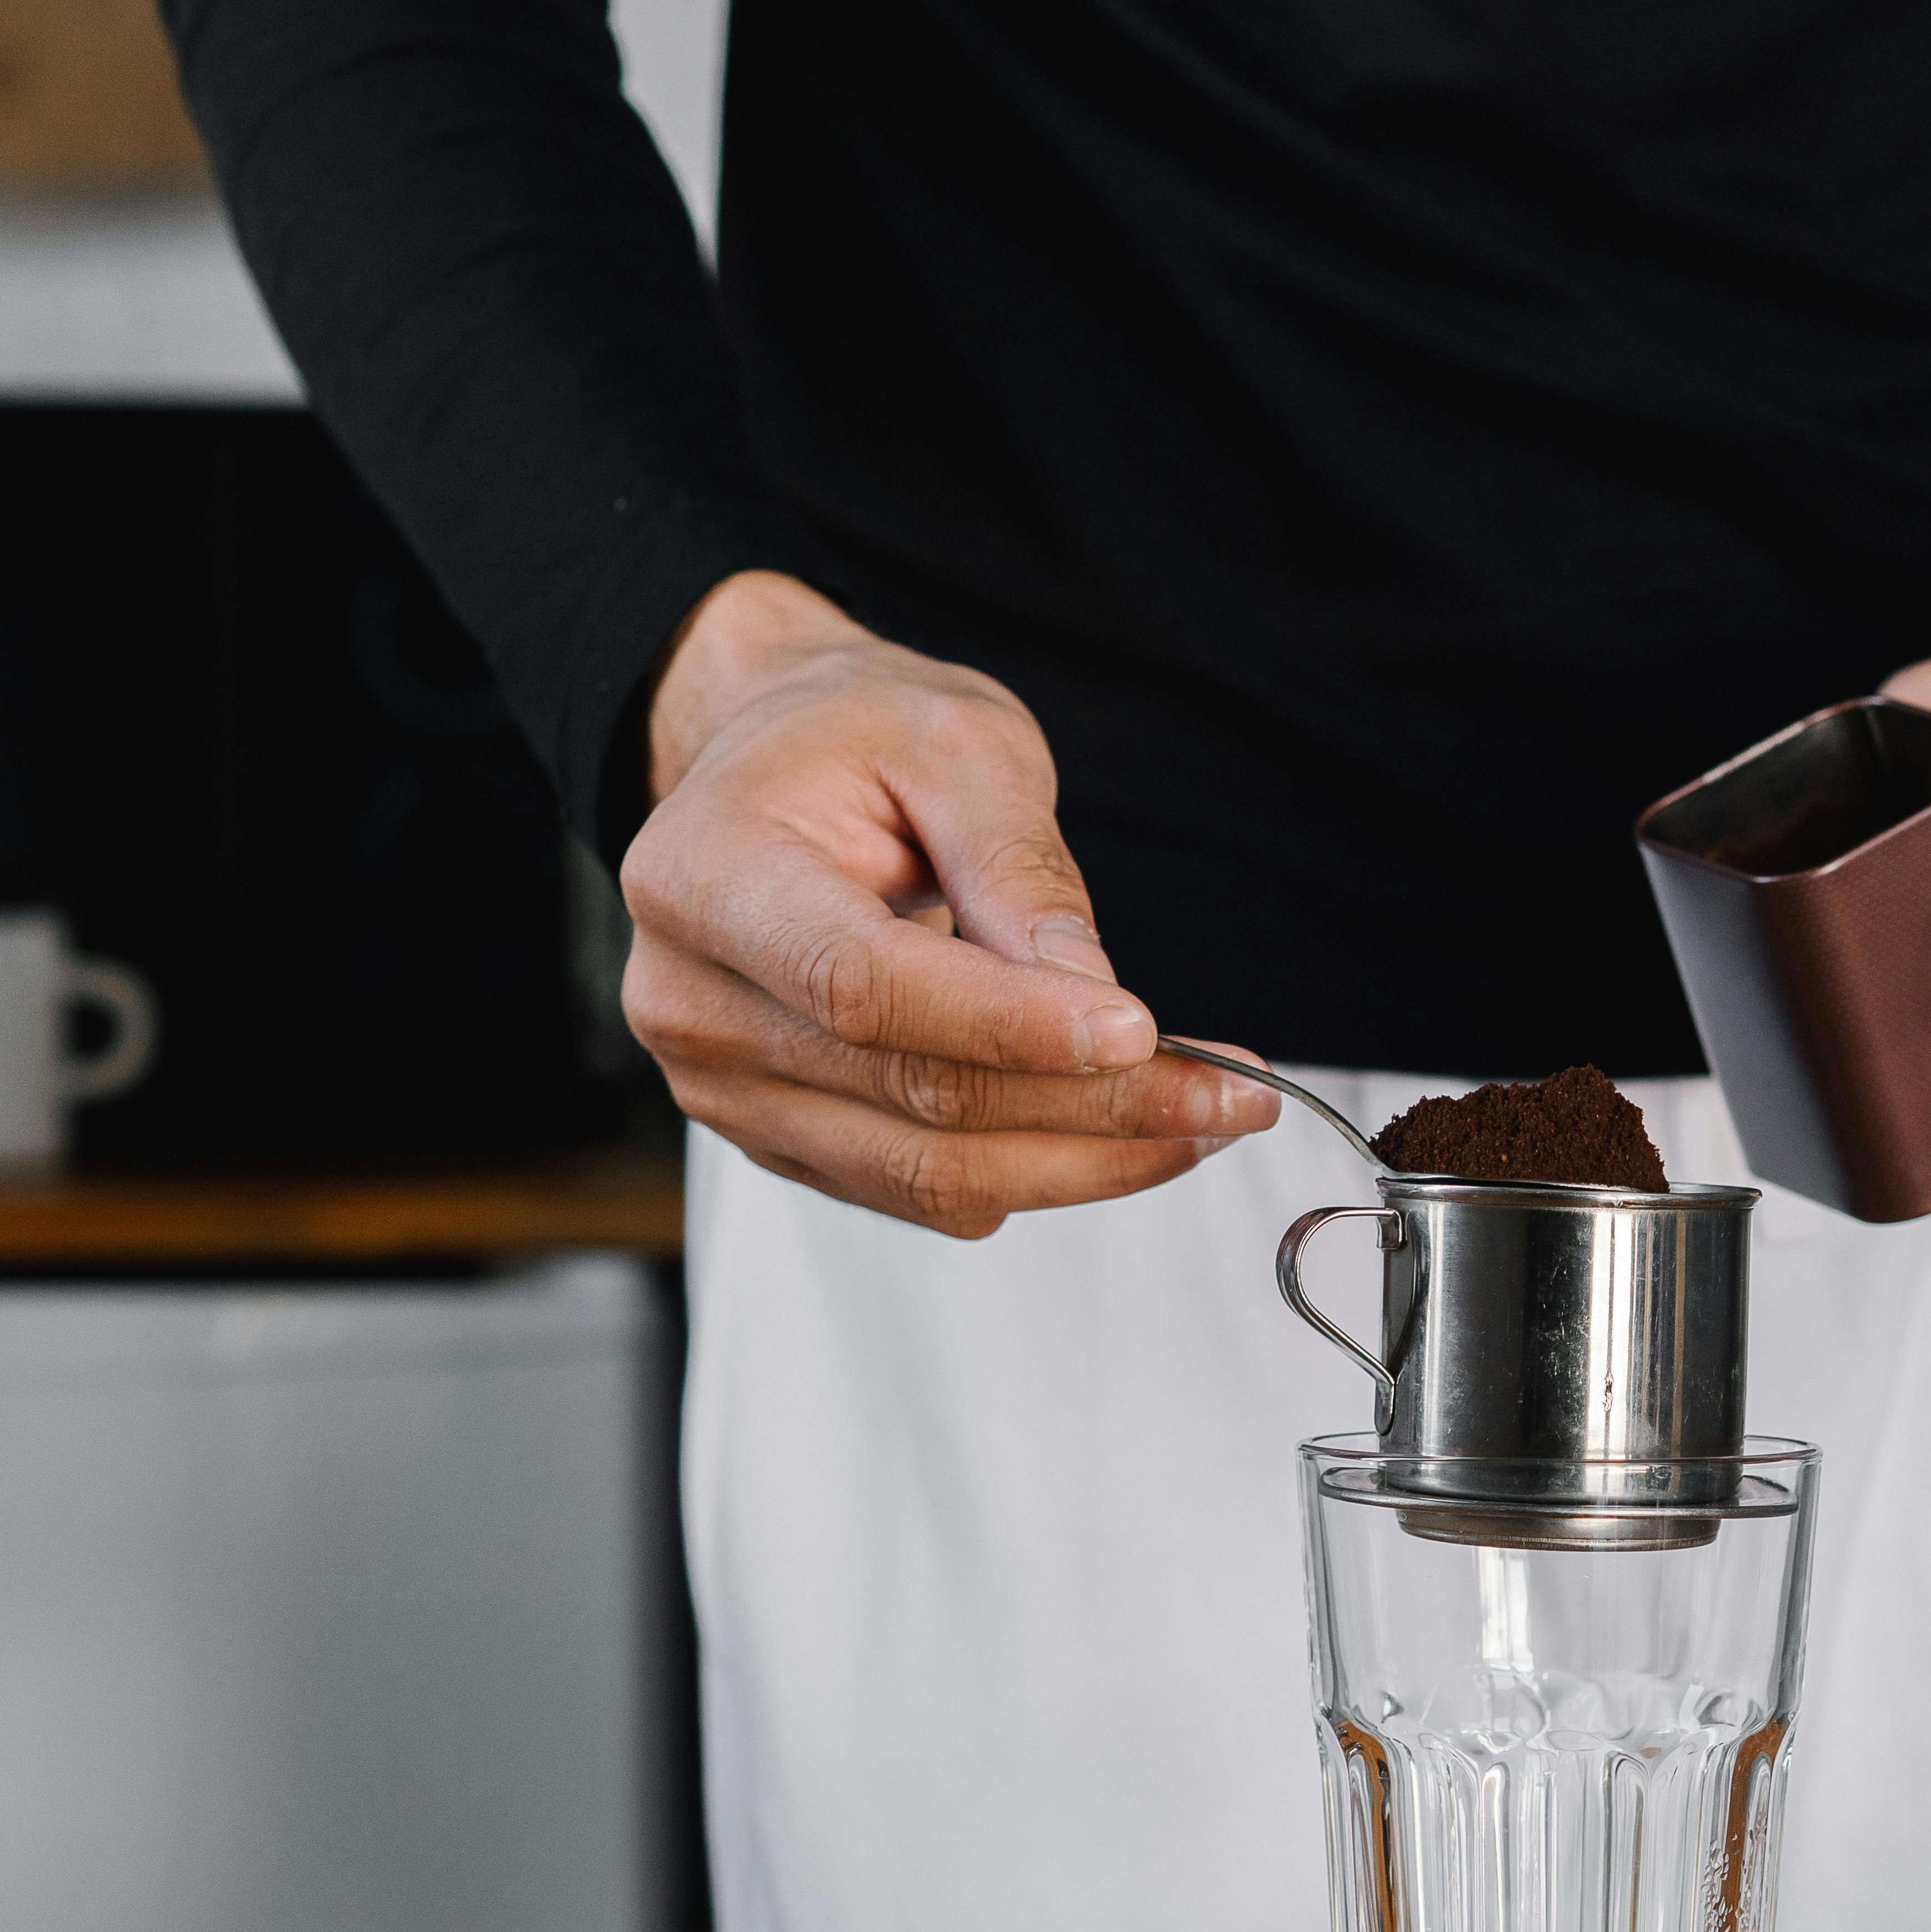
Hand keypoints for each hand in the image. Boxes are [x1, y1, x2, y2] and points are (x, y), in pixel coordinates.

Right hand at [616, 569, 1274, 1235]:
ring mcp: (727, 1088)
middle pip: (917, 1098)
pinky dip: (1038, 1172)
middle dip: (1097, 1107)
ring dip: (1088, 1161)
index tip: (1145, 1034)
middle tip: (1235, 1092)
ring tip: (1206, 1116)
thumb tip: (1094, 996)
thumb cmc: (852, 738)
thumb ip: (1019, 866)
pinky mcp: (782, 1139)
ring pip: (931, 1173)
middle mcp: (695, 1002)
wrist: (767, 763)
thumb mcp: (955, 742)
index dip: (1012, 1028)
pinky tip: (1121, 1129)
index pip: (868, 989)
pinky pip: (921, 1193)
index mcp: (709, 879)